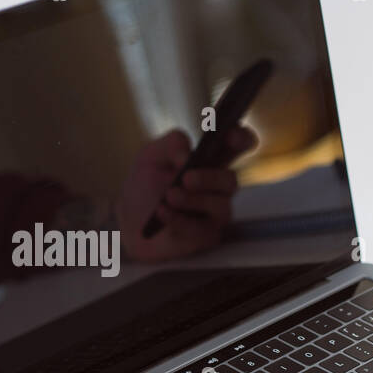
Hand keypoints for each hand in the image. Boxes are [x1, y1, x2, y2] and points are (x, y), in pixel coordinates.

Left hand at [116, 127, 256, 262]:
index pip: (239, 146)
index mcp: (211, 160)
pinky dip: (178, 219)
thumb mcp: (151, 156)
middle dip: (210, 178)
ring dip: (193, 200)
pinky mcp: (207, 236)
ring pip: (220, 206)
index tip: (230, 136)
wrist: (130, 222)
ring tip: (169, 196)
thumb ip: (170, 144)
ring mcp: (216, 212)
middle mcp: (219, 186)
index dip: (242, 138)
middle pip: (231, 180)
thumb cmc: (146, 186)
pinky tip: (162, 212)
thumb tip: (186, 155)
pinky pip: (200, 229)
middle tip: (187, 178)